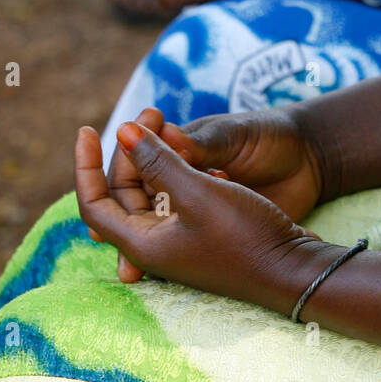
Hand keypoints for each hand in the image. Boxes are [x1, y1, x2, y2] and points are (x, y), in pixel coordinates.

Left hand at [76, 120, 332, 313]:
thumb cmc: (245, 234)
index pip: (93, 203)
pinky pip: (180, 195)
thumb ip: (157, 161)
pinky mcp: (204, 231)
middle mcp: (156, 242)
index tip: (86, 129)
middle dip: (134, 151)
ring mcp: (181, 238)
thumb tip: (120, 131)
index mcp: (143, 242)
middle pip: (125, 190)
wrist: (296, 267)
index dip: (84, 166)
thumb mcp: (198, 192)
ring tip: (183, 134)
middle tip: (153, 115)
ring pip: (154, 189)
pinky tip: (214, 165)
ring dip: (162, 159)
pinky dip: (185, 174)